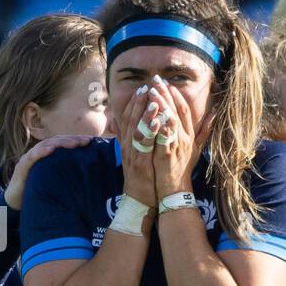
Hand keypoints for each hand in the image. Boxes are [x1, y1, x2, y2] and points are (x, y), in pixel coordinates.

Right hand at [4, 134, 93, 209]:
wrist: (15, 202)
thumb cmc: (37, 191)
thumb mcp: (55, 181)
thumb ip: (66, 176)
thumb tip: (88, 178)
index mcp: (46, 156)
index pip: (61, 143)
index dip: (75, 140)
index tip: (91, 141)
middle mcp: (37, 154)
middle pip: (56, 141)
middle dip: (72, 139)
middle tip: (87, 141)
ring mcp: (29, 159)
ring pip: (45, 146)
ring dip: (61, 143)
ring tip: (75, 143)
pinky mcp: (22, 167)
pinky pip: (32, 157)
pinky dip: (41, 152)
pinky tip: (51, 150)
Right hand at [120, 84, 158, 206]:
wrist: (140, 198)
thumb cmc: (143, 175)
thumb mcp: (138, 154)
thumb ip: (135, 139)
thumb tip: (132, 124)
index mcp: (129, 142)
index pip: (129, 118)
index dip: (134, 103)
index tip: (142, 88)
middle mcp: (128, 146)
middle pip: (131, 119)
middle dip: (138, 103)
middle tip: (146, 87)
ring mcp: (133, 154)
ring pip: (136, 130)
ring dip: (143, 114)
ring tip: (152, 100)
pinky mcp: (140, 164)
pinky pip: (144, 146)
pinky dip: (150, 132)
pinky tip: (157, 122)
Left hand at [148, 76, 209, 197]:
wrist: (176, 188)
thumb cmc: (183, 168)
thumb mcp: (196, 148)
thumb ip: (204, 131)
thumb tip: (214, 115)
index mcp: (189, 136)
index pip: (185, 111)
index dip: (177, 96)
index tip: (168, 84)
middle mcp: (185, 138)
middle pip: (177, 111)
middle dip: (167, 94)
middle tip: (157, 80)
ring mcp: (177, 145)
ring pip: (170, 120)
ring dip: (161, 104)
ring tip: (152, 91)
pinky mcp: (167, 153)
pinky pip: (163, 135)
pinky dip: (158, 122)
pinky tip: (150, 112)